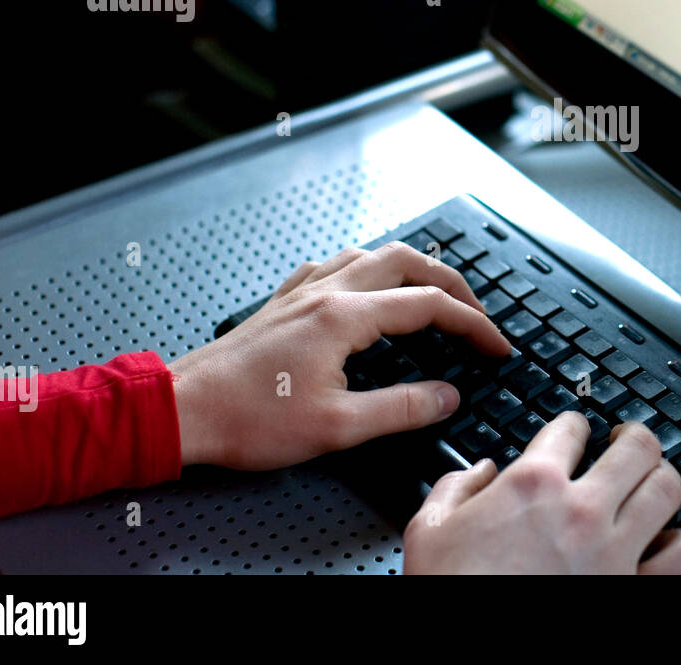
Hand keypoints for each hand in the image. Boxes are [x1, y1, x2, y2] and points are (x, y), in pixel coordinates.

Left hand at [168, 243, 509, 469]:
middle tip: (477, 312)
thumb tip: (447, 396)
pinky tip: (366, 285)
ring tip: (434, 291)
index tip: (497, 346)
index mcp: (345, 316)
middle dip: (453, 282)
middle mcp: (327, 292)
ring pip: (372, 253)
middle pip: (408, 261)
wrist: (184, 410)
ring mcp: (302, 291)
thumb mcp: (336, 427)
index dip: (473, 324)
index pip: (430, 306)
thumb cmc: (248, 419)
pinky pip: (336, 264)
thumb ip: (401, 409)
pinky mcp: (284, 302)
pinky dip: (368, 268)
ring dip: (413, 267)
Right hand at [403, 413, 680, 573]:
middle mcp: (581, 511)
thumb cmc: (451, 593)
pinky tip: (666, 542)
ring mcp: (614, 551)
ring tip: (652, 481)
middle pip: (637, 447)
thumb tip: (477, 473)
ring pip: (667, 491)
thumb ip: (453, 489)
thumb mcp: (428, 532)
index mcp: (532, 486)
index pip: (570, 428)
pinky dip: (680, 544)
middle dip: (634, 437)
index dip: (574, 425)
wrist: (468, 654)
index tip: (575, 432)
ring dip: (661, 481)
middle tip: (627, 441)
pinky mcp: (634, 588)